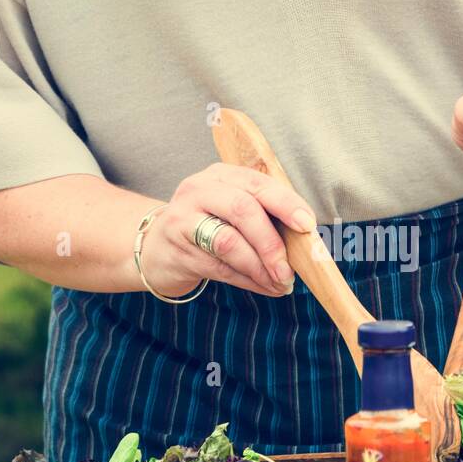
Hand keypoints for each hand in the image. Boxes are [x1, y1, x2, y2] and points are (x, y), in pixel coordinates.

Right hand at [141, 163, 316, 297]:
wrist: (155, 248)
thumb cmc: (207, 226)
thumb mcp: (231, 209)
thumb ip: (264, 216)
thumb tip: (306, 242)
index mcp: (220, 175)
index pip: (258, 184)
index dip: (285, 204)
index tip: (307, 226)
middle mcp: (198, 191)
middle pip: (243, 210)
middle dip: (272, 243)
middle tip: (290, 269)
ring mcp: (183, 220)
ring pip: (229, 243)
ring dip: (260, 267)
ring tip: (280, 282)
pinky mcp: (177, 250)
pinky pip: (220, 268)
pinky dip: (248, 281)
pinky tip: (265, 287)